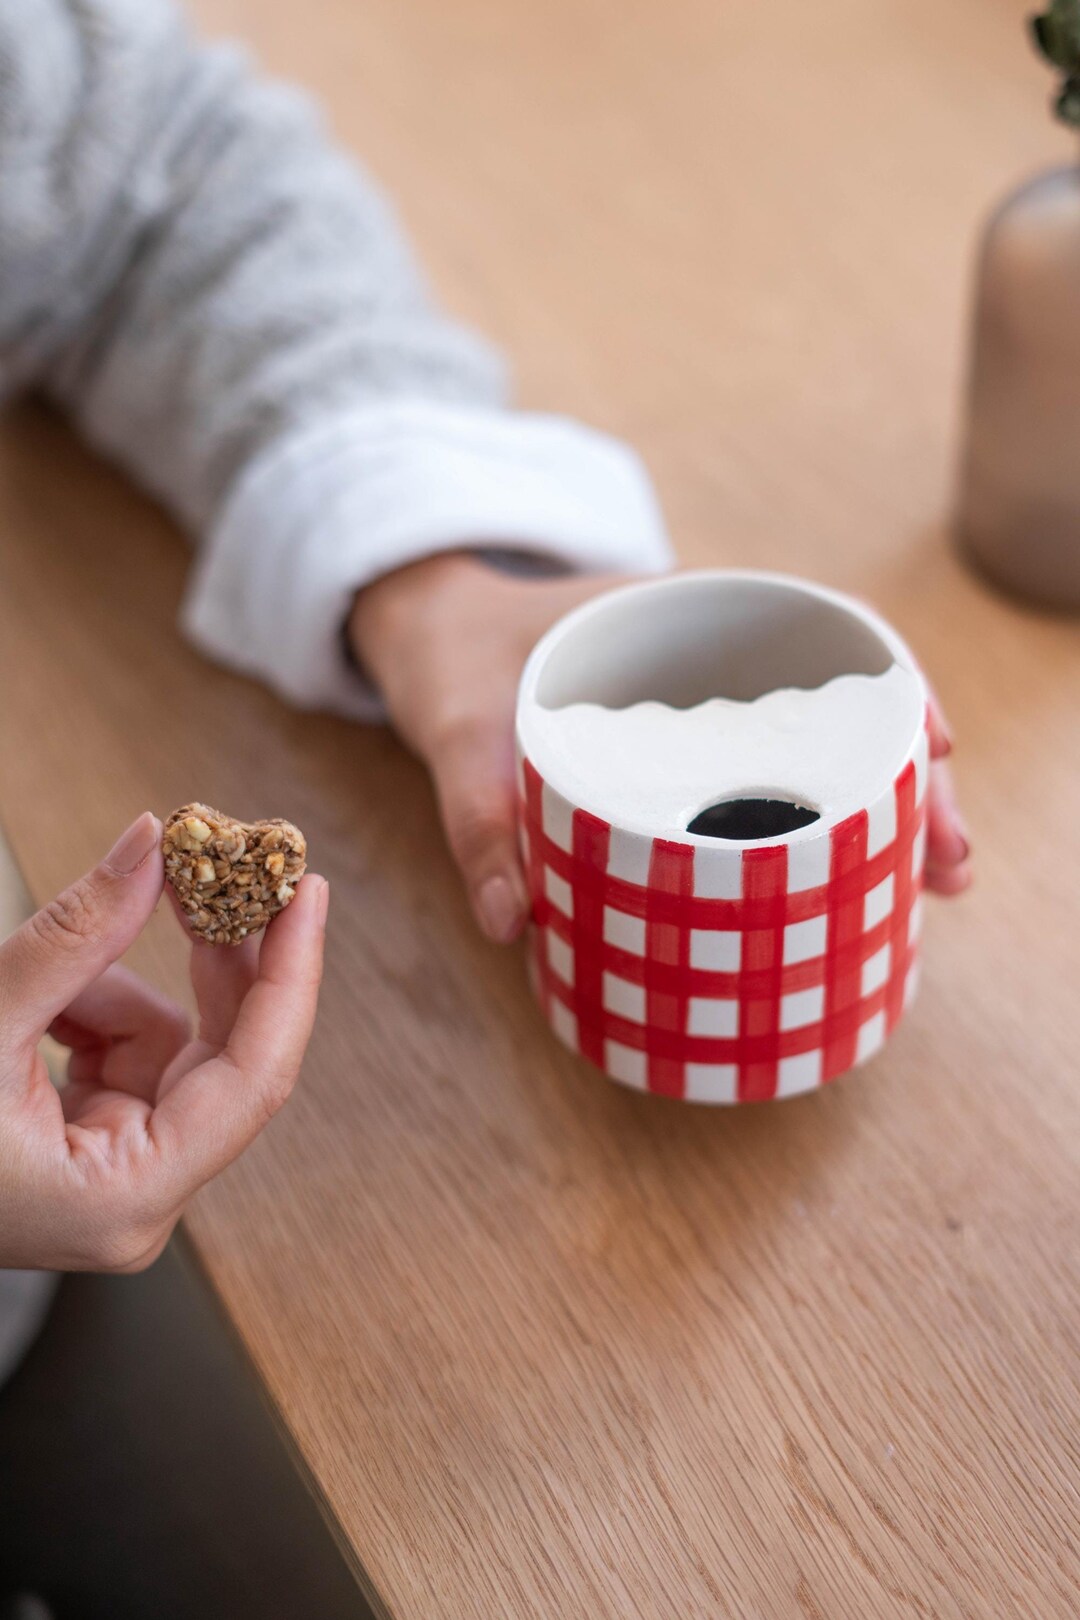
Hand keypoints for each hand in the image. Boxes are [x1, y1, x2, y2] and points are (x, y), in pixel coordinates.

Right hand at [0, 813, 327, 1271]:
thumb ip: (74, 935)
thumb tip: (149, 847)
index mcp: (126, 1198)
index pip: (255, 1078)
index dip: (290, 976)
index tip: (304, 892)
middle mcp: (137, 1200)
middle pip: (224, 1056)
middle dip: (221, 957)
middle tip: (229, 866)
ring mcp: (115, 1177)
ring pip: (167, 1044)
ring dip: (118, 987)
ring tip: (48, 973)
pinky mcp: (90, 1148)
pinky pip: (124, 1053)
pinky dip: (89, 1008)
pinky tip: (40, 1002)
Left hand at [350, 554, 971, 942]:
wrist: (420, 637)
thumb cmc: (451, 658)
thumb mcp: (458, 726)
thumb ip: (474, 815)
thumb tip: (515, 923)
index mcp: (675, 617)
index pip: (819, 634)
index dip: (893, 690)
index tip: (936, 749)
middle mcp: (705, 662)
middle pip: (840, 709)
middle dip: (907, 781)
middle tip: (948, 864)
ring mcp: (699, 713)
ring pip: (811, 755)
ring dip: (871, 816)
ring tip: (926, 888)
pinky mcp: (676, 760)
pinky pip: (759, 789)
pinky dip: (807, 835)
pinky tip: (840, 892)